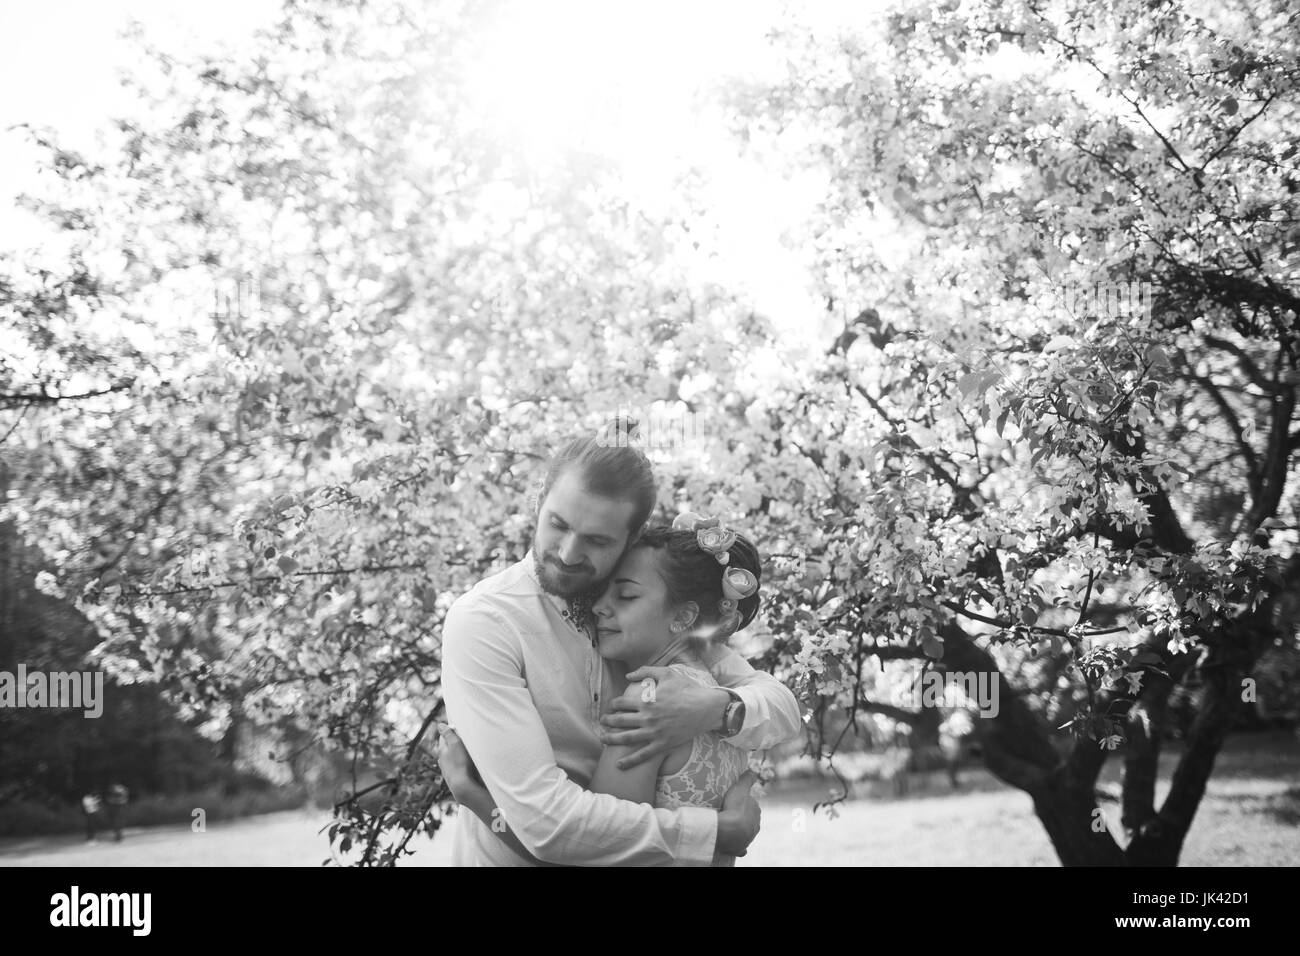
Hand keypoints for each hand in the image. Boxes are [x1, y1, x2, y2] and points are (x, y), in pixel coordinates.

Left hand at [434, 727, 484, 803]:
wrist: (462, 786)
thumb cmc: (460, 763)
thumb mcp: (455, 744)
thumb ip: (448, 734)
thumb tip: (439, 725)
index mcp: (441, 751)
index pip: (443, 737)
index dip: (450, 731)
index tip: (458, 729)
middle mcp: (442, 760)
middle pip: (447, 748)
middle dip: (454, 743)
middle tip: (464, 739)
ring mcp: (447, 770)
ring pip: (451, 758)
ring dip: (457, 754)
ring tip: (466, 752)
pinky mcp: (453, 777)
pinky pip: (456, 767)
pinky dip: (460, 764)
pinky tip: (466, 765)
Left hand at [599, 665, 730, 768]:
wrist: (706, 708)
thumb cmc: (687, 689)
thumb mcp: (667, 674)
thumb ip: (646, 671)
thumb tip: (628, 675)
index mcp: (646, 701)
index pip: (621, 703)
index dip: (613, 704)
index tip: (612, 706)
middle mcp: (647, 718)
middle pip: (619, 721)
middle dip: (607, 721)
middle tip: (602, 721)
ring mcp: (654, 733)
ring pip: (626, 738)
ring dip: (611, 739)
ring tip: (603, 739)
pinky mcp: (662, 744)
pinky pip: (643, 755)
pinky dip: (629, 761)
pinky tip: (618, 765)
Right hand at [716, 771, 760, 857]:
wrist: (730, 830)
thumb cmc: (735, 808)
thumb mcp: (740, 788)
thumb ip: (747, 779)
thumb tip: (753, 770)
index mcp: (756, 811)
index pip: (752, 805)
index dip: (744, 803)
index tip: (735, 802)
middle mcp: (755, 825)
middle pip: (750, 819)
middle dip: (743, 817)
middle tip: (730, 813)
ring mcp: (749, 837)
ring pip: (746, 832)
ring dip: (740, 830)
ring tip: (729, 827)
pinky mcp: (740, 848)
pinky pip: (741, 848)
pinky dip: (739, 846)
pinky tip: (735, 845)